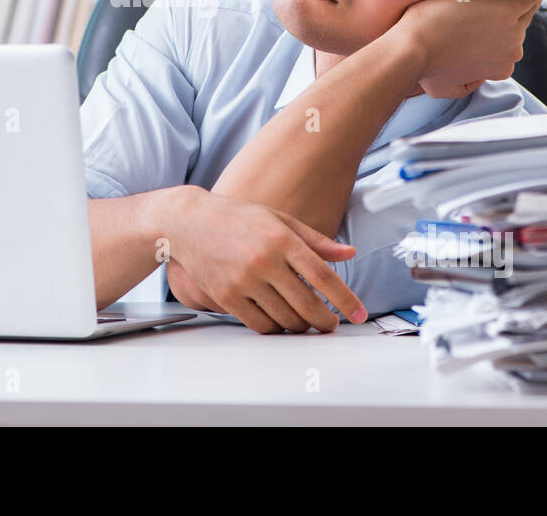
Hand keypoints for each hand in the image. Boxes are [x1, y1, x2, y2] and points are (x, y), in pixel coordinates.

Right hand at [164, 186, 367, 333]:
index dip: (346, 300)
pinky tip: (281, 321)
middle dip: (326, 321)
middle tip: (331, 324)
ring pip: (285, 319)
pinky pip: (260, 325)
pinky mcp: (227, 296)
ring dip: (301, 326)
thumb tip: (348, 253)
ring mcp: (244, 281)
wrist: (188, 222)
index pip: (323, 277)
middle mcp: (264, 261)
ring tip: (306, 322)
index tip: (358, 314)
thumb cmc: (236, 218)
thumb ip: (315, 240)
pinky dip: (276, 328)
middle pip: (307, 305)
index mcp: (282, 239)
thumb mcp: (278, 219)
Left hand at [391, 0, 546, 98]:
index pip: (507, 47)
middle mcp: (511, 53)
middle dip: (519, 15)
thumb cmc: (422, 67)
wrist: (414, 48)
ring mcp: (510, 32)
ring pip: (526, 11)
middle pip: (519, 28)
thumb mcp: (446, 89)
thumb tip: (477, 79)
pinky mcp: (505, 11)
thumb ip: (465, 86)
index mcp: (500, 69)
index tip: (498, 23)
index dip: (502, 34)